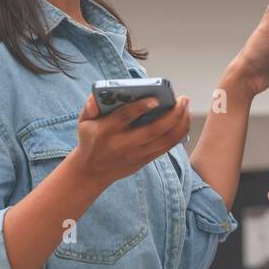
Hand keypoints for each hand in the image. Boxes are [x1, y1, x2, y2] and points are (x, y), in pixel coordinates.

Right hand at [71, 92, 190, 189]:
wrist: (91, 172)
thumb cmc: (90, 139)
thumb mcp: (83, 121)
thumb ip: (90, 106)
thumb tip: (98, 96)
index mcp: (107, 130)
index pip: (126, 117)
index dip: (141, 107)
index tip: (156, 99)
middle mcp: (123, 144)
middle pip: (153, 130)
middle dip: (172, 114)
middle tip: (183, 98)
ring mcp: (136, 154)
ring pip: (164, 140)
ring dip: (180, 123)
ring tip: (185, 106)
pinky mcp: (144, 161)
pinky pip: (166, 148)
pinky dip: (178, 134)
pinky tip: (183, 121)